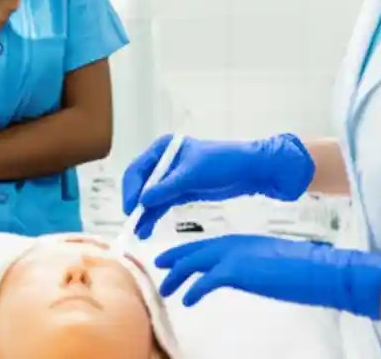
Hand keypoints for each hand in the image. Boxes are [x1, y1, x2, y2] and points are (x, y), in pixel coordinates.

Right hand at [122, 133, 314, 238]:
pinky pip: (162, 204)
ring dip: (145, 214)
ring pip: (150, 197)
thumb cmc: (223, 162)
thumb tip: (143, 200)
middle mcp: (164, 161)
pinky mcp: (181, 191)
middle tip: (132, 223)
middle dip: (136, 204)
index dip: (131, 189)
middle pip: (141, 184)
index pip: (138, 169)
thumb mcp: (192, 174)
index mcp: (163, 148)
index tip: (131, 208)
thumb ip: (166, 188)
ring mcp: (171, 177)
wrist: (250, 170)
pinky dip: (155, 216)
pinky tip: (148, 229)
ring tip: (140, 232)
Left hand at [155, 235, 380, 318]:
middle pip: (195, 250)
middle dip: (174, 258)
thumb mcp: (270, 261)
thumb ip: (253, 263)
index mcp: (243, 240)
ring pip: (194, 263)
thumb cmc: (302, 268)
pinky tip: (186, 299)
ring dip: (177, 275)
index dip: (189, 250)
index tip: (174, 256)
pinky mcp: (236, 271)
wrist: (317, 269)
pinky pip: (205, 281)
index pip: (208, 244)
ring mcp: (234, 255)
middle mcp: (234, 243)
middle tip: (158, 265)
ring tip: (166, 288)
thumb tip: (244, 273)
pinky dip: (193, 289)